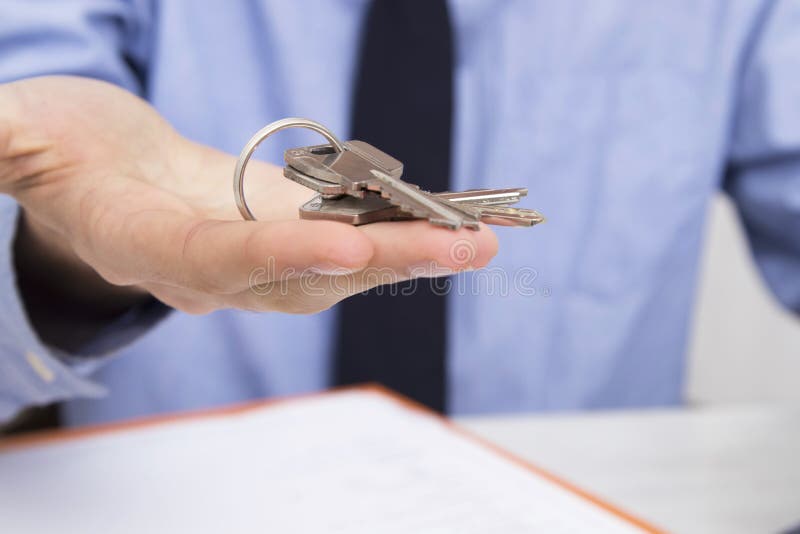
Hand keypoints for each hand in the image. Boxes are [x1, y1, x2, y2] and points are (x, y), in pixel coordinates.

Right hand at [1, 76, 497, 319]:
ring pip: (337, 265)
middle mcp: (211, 270)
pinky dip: (400, 229)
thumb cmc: (57, 150)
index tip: (345, 247)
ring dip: (410, 252)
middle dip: (381, 261)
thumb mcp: (18, 136)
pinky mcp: (286, 231)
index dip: (274, 257)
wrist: (104, 171)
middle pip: (301, 275)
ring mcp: (256, 256)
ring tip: (482, 237)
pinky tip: (454, 218)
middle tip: (464, 246)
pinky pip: (349, 235)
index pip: (211, 260)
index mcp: (142, 245)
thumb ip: (5, 143)